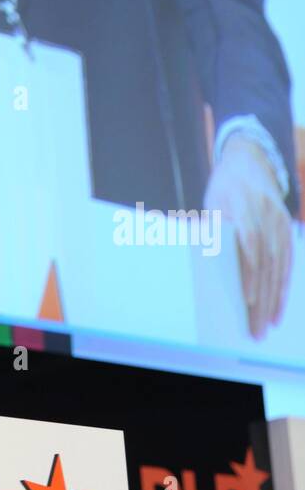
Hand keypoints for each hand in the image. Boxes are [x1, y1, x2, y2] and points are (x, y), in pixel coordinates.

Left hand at [203, 133, 292, 338]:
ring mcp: (280, 220)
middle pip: (266, 262)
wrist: (250, 161)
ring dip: (273, 300)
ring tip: (266, 327)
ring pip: (279, 267)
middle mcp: (265, 212)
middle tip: (255, 329)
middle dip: (261, 298)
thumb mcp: (211, 200)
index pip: (249, 242)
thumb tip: (202, 263)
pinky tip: (279, 310)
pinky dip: (283, 289)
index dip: (250, 272)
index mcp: (241, 203)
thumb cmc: (223, 187)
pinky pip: (288, 264)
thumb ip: (210, 228)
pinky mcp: (287, 228)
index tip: (247, 299)